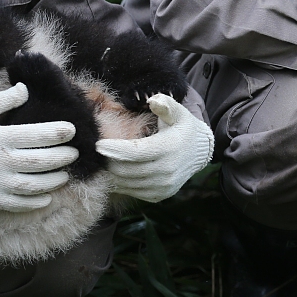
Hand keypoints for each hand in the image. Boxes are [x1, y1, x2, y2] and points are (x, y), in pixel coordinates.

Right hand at [0, 83, 77, 211]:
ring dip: (55, 180)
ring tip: (65, 173)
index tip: (72, 130)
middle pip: (42, 162)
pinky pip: (18, 204)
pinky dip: (35, 202)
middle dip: (63, 157)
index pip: (38, 135)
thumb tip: (25, 89)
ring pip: (34, 185)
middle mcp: (0, 162)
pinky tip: (47, 196)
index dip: (59, 132)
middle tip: (74, 153)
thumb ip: (2, 100)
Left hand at [96, 94, 213, 202]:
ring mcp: (163, 186)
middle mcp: (167, 170)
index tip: (98, 144)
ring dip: (111, 174)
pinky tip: (116, 172)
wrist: (198, 153)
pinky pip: (132, 191)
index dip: (114, 149)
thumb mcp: (177, 113)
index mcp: (169, 147)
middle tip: (98, 153)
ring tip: (104, 162)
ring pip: (126, 183)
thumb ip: (165, 105)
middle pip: (126, 170)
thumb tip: (152, 101)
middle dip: (108, 162)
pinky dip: (120, 183)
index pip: (135, 152)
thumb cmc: (183, 128)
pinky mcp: (159, 195)